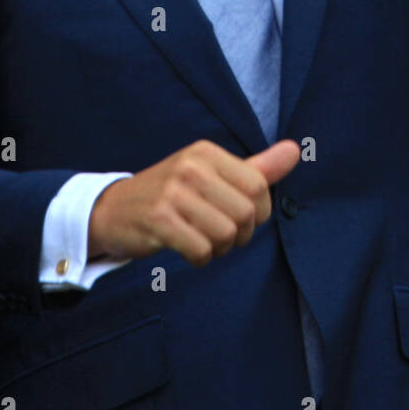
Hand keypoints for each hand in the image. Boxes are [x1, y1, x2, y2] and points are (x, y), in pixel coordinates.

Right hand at [88, 139, 300, 266]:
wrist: (113, 211)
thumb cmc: (171, 194)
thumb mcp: (212, 175)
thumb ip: (256, 168)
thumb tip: (295, 151)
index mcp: (207, 152)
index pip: (259, 186)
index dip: (258, 213)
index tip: (240, 219)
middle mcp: (191, 167)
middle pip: (246, 213)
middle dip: (241, 235)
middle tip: (222, 236)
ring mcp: (173, 193)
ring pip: (226, 234)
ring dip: (220, 249)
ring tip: (203, 241)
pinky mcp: (158, 220)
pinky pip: (201, 250)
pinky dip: (200, 258)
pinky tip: (187, 250)